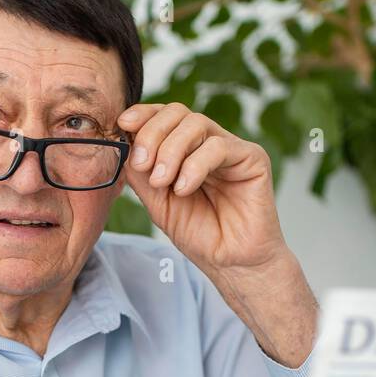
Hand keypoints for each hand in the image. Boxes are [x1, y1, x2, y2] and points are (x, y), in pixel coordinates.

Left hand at [116, 102, 317, 366]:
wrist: (231, 263)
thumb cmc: (199, 235)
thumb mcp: (157, 203)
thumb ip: (141, 173)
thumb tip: (123, 142)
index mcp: (187, 149)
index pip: (164, 117)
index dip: (144, 114)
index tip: (123, 124)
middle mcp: (209, 143)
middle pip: (178, 113)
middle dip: (153, 134)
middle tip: (143, 164)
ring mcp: (231, 148)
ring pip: (197, 124)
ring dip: (171, 151)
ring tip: (163, 182)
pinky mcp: (252, 158)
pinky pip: (218, 147)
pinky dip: (194, 165)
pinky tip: (184, 189)